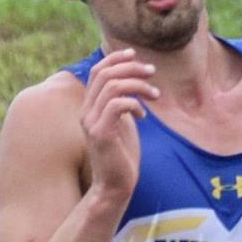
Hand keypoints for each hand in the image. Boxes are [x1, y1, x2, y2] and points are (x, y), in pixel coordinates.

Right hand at [80, 48, 153, 201]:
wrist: (115, 186)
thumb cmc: (122, 156)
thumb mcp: (123, 123)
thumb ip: (123, 104)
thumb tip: (134, 85)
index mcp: (90, 107)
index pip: (97, 71)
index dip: (115, 58)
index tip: (135, 55)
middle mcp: (86, 112)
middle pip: (104, 74)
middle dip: (131, 68)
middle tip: (152, 72)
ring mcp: (91, 123)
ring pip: (112, 86)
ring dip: (138, 85)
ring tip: (155, 95)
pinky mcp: (101, 134)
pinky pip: (117, 105)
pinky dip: (134, 103)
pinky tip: (143, 115)